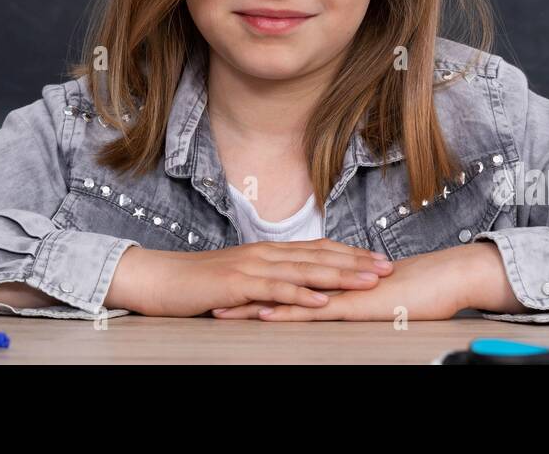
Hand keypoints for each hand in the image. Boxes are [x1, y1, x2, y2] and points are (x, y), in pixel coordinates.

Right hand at [105, 239, 393, 316]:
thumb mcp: (241, 278)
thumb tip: (297, 287)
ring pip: (305, 270)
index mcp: (268, 251)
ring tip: (368, 281)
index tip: (378, 258)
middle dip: (356, 262)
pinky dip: (302, 294)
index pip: (318, 249)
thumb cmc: (199, 283)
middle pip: (319, 256)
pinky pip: (275, 289)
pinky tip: (322, 300)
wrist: (161, 279)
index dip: (350, 253)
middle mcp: (265, 253)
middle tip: (387, 267)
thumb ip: (269, 279)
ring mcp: (252, 266)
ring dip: (339, 275)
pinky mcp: (238, 284)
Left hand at [211, 244, 483, 320]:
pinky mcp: (350, 304)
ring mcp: (338, 290)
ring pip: (286, 296)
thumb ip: (350, 294)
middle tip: (207, 297)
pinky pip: (313, 309)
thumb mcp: (373, 293)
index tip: (223, 288)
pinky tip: (264, 314)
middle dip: (240, 292)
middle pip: (275, 284)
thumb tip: (333, 298)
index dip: (252, 282)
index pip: (283, 277)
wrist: (446, 278)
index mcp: (331, 276)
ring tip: (220, 310)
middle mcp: (329, 280)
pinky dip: (286, 311)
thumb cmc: (417, 288)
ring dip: (252, 304)